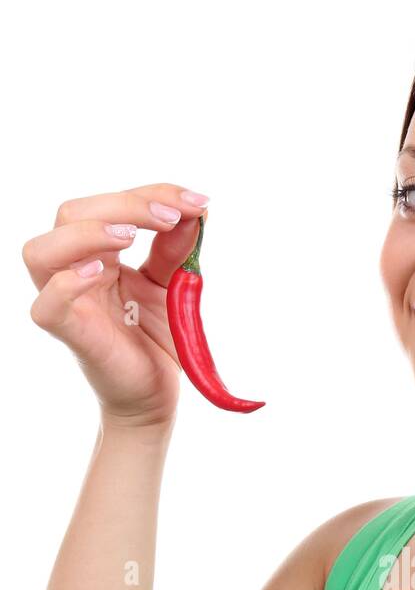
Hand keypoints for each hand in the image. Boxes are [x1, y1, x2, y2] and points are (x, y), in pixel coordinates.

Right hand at [23, 183, 211, 427]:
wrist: (157, 395)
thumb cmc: (157, 339)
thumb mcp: (173, 285)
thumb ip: (176, 250)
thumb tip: (196, 209)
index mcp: (98, 252)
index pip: (111, 204)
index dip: (152, 194)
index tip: (197, 201)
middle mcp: (74, 269)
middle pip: (72, 214)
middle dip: (125, 205)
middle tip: (171, 217)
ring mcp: (67, 302)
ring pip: (42, 250)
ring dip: (87, 233)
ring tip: (129, 236)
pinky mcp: (69, 334)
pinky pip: (47, 305)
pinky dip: (68, 284)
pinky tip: (99, 272)